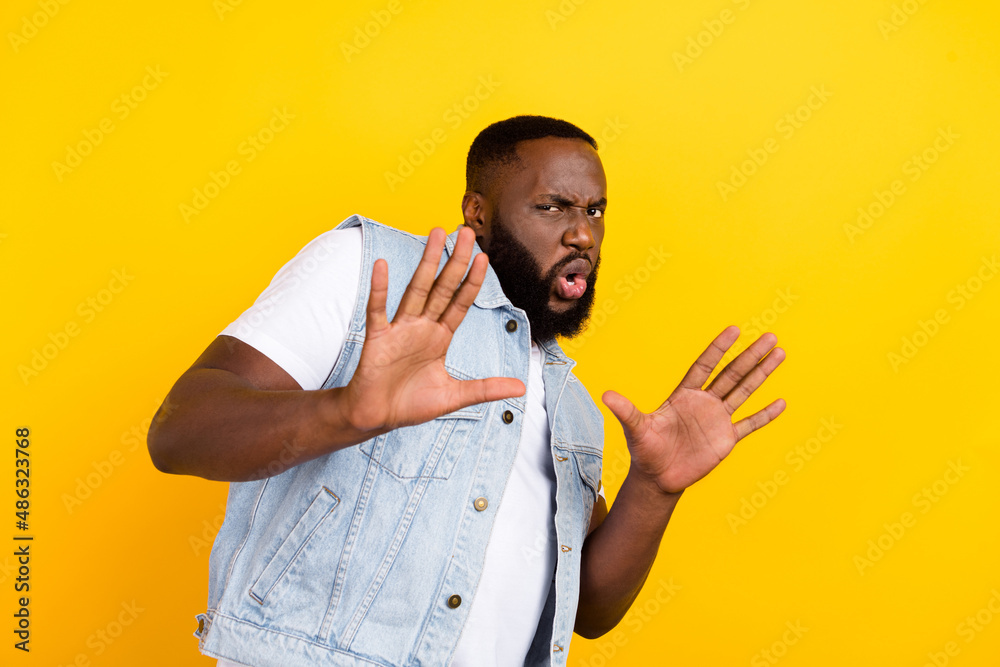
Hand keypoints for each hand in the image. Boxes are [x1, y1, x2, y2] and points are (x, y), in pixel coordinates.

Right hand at [339, 226, 524, 432]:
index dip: (473, 281)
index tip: (484, 257)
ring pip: (416, 289)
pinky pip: (379, 310)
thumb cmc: (411, 404)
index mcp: (440, 337)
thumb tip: (521, 389)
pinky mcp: (377, 338)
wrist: (375, 417)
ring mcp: (399, 330)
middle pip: (442, 287)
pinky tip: (382, 265)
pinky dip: (380, 289)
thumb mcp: (454, 397)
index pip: (460, 303)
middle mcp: (422, 327)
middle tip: (465, 231)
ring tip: (435, 233)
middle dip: (455, 261)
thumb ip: (486, 389)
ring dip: (426, 262)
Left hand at [602, 326, 785, 495]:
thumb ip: (626, 411)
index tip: (734, 329)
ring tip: (779, 354)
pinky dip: (764, 414)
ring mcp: (717, 419)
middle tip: (770, 337)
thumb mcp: (635, 429)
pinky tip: (781, 402)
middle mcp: (704, 402)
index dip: (719, 348)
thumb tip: (605, 394)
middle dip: (750, 356)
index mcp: (684, 395)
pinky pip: (749, 424)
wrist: (657, 477)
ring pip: (744, 392)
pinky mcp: (726, 439)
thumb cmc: (645, 450)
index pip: (705, 365)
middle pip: (731, 374)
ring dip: (762, 374)